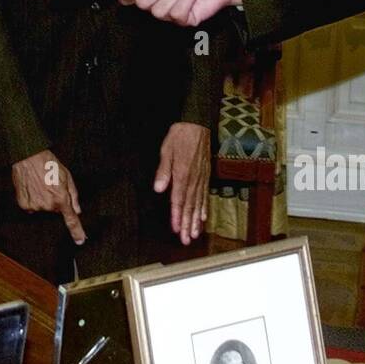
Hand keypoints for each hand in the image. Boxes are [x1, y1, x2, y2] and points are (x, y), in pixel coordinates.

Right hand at [11, 149, 85, 244]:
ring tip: (40, 184)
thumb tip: (77, 210)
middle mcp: (48, 205)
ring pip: (43, 208)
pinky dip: (33, 200)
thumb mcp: (67, 176)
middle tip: (51, 186)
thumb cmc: (48, 163)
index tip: (81, 240)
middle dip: (56, 200)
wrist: (28, 157)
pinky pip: (32, 207)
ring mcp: (35, 206)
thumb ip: (74, 195)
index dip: (77, 232)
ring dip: (43, 200)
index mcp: (61, 198)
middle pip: (55, 210)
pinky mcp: (24, 205)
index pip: (71, 220)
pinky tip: (32, 188)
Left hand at [155, 122, 210, 244]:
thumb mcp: (167, 150)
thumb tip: (158, 188)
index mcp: (183, 174)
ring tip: (194, 234)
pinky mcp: (206, 174)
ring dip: (196, 220)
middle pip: (190, 206)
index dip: (177, 216)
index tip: (176, 229)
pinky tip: (203, 217)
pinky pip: (205, 194)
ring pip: (199, 203)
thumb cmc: (180, 135)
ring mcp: (202, 177)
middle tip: (186, 240)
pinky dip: (204, 207)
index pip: (179, 200)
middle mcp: (194, 179)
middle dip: (187, 224)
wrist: (197, 123)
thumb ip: (163, 171)